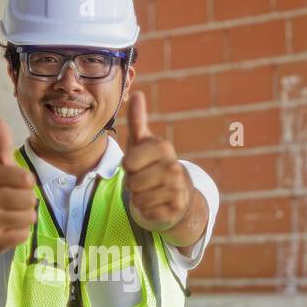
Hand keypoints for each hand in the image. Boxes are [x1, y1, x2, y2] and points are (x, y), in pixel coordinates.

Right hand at [0, 118, 37, 253]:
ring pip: (29, 217)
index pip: (27, 179)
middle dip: (26, 200)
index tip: (13, 184)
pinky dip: (19, 232)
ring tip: (10, 214)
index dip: (25, 182)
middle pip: (31, 199)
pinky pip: (23, 235)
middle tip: (12, 201)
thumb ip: (1, 144)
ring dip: (24, 216)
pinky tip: (7, 228)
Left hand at [121, 92, 191, 232]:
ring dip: (139, 199)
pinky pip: (147, 214)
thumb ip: (138, 120)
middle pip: (132, 182)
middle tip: (144, 180)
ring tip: (150, 191)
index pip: (128, 163)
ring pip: (139, 199)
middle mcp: (174, 167)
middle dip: (133, 184)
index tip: (138, 164)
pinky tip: (156, 204)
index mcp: (164, 148)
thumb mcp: (142, 143)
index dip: (128, 166)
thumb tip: (137, 92)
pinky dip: (147, 212)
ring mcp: (177, 189)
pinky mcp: (176, 209)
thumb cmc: (151, 165)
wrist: (176, 195)